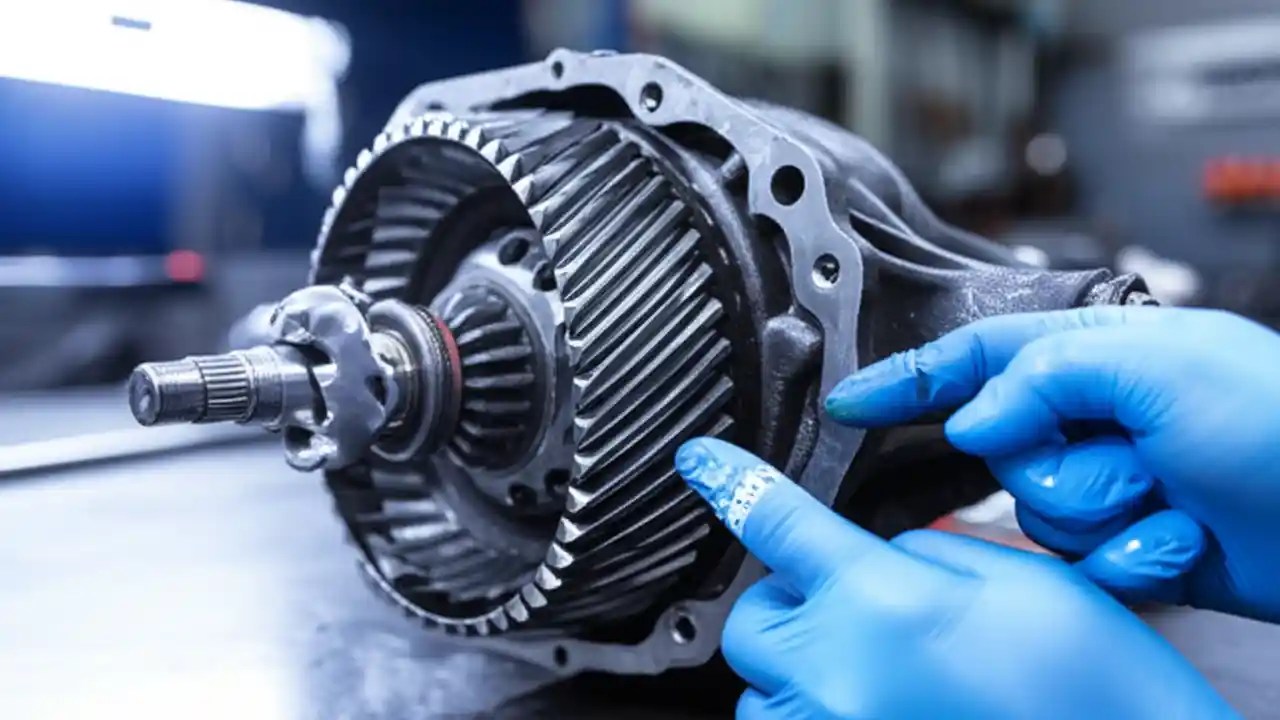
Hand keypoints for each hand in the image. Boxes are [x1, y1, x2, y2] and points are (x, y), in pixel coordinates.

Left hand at [675, 438, 1235, 718]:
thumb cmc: (1091, 681)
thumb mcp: (1008, 577)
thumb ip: (910, 555)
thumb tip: (862, 559)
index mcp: (878, 602)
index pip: (773, 521)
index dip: (729, 482)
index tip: (700, 464)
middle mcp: (836, 676)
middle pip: (753, 620)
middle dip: (791, 603)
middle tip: (858, 608)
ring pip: (760, 691)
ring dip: (798, 670)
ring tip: (877, 674)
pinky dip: (811, 715)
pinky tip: (873, 707)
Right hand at [825, 306, 1279, 621]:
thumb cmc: (1277, 420)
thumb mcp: (1157, 365)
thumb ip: (1043, 377)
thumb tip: (973, 420)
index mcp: (1095, 354)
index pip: (975, 358)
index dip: (908, 381)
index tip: (850, 402)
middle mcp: (1095, 416)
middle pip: (1003, 453)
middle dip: (1060, 469)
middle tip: (1132, 461)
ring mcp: (1113, 482)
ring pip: (1040, 514)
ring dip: (1108, 518)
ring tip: (1177, 502)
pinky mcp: (1130, 541)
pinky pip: (1085, 562)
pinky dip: (1135, 560)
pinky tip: (1187, 542)